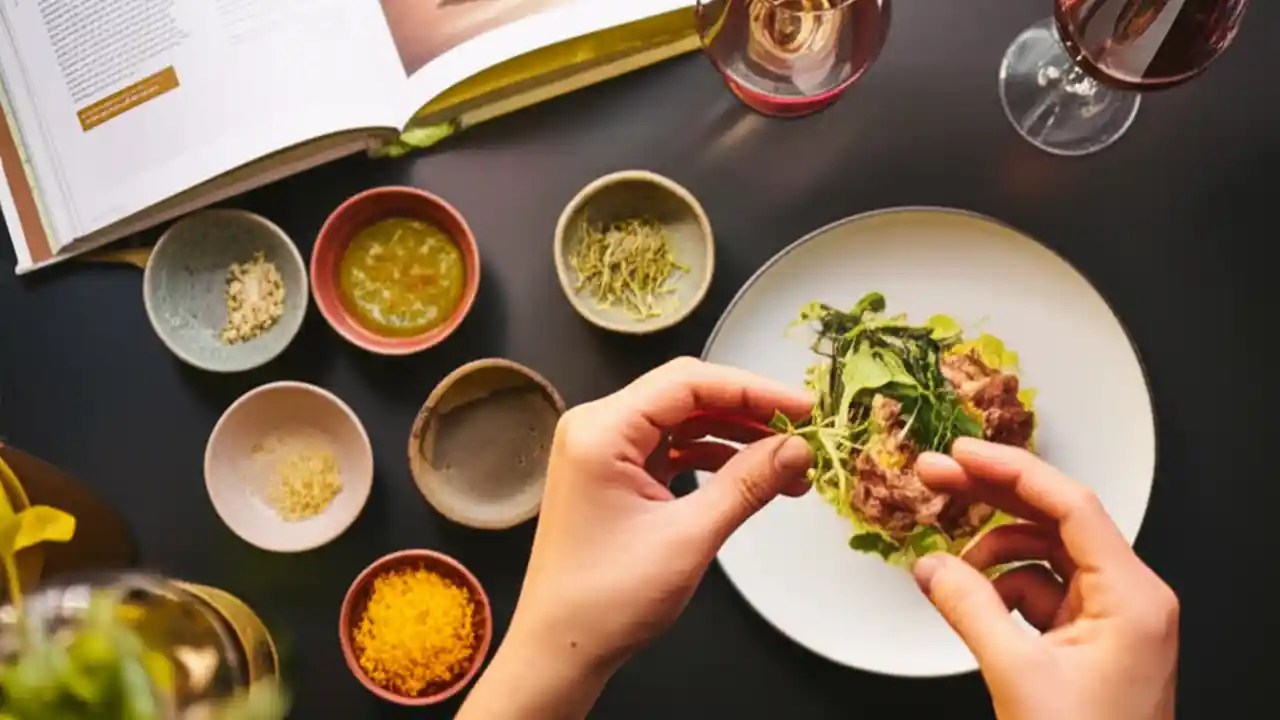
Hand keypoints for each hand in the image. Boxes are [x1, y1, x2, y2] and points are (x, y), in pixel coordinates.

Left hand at [458, 358, 812, 718]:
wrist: (559, 650)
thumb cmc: (608, 600)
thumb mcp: (689, 537)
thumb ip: (746, 485)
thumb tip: (799, 448)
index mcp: (601, 430)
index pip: (688, 383)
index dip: (752, 389)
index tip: (804, 408)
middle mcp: (595, 428)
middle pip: (685, 395)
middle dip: (747, 412)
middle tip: (803, 433)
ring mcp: (601, 451)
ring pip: (681, 422)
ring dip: (734, 437)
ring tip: (787, 465)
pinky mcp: (611, 475)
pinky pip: (669, 449)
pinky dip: (711, 458)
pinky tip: (750, 477)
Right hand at [913, 439, 1178, 719]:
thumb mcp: (1016, 674)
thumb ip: (967, 607)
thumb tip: (929, 565)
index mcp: (1133, 596)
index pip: (1069, 504)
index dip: (1010, 470)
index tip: (961, 452)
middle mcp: (1130, 598)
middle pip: (1053, 521)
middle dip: (990, 500)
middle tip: (936, 476)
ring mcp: (1110, 619)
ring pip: (1041, 557)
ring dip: (989, 558)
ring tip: (949, 574)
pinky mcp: (1089, 641)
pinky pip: (1038, 593)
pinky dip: (999, 592)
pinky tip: (971, 604)